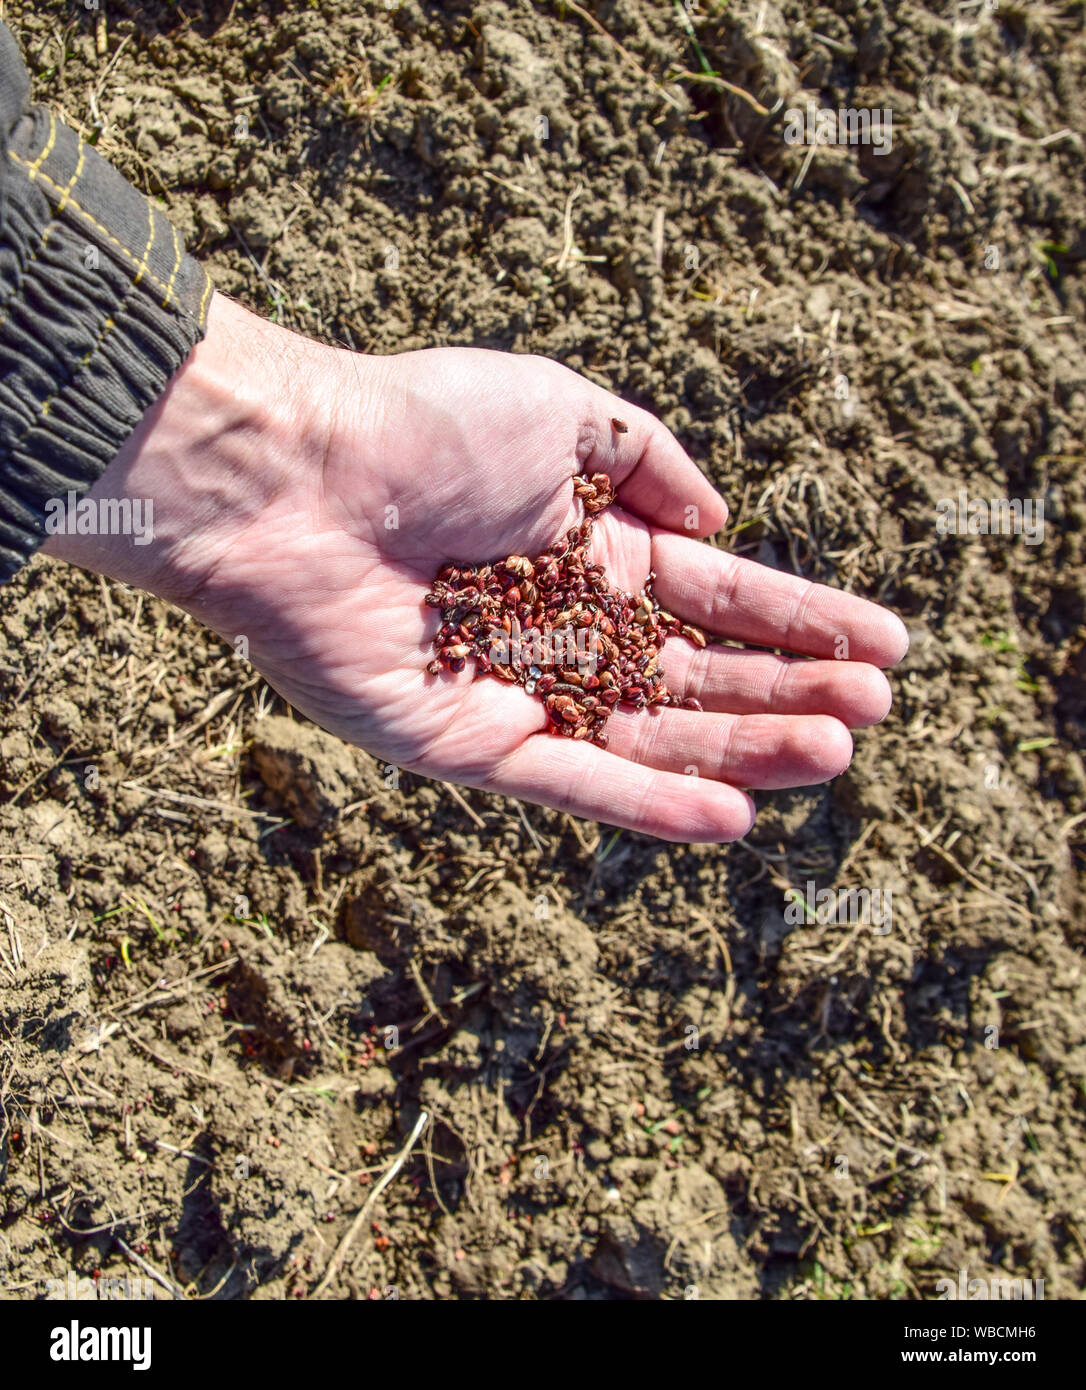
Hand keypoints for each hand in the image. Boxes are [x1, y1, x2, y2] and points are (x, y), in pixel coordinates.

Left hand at [43, 294, 907, 842]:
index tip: (885, 644)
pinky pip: (576, 781)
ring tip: (834, 756)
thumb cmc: (429, 429)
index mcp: (595, 551)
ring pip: (654, 736)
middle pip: (700, 675)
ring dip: (743, 752)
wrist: (301, 481)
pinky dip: (651, 803)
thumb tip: (721, 523)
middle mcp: (568, 628)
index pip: (722, 599)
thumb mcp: (565, 413)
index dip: (803, 622)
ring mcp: (523, 692)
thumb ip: (652, 462)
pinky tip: (732, 817)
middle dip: (789, 694)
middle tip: (873, 712)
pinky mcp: (471, 745)